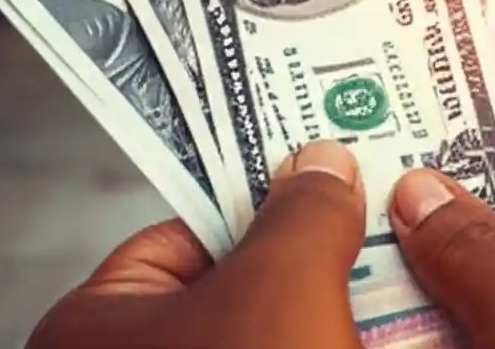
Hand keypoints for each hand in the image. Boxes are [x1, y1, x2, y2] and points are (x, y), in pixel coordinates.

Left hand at [26, 141, 365, 348]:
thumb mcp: (280, 292)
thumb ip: (302, 215)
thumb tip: (324, 163)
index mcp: (96, 326)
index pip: (185, 231)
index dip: (262, 199)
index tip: (327, 173)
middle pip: (239, 285)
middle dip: (313, 261)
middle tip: (379, 223)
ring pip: (272, 331)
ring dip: (335, 313)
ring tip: (399, 279)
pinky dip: (335, 346)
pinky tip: (386, 333)